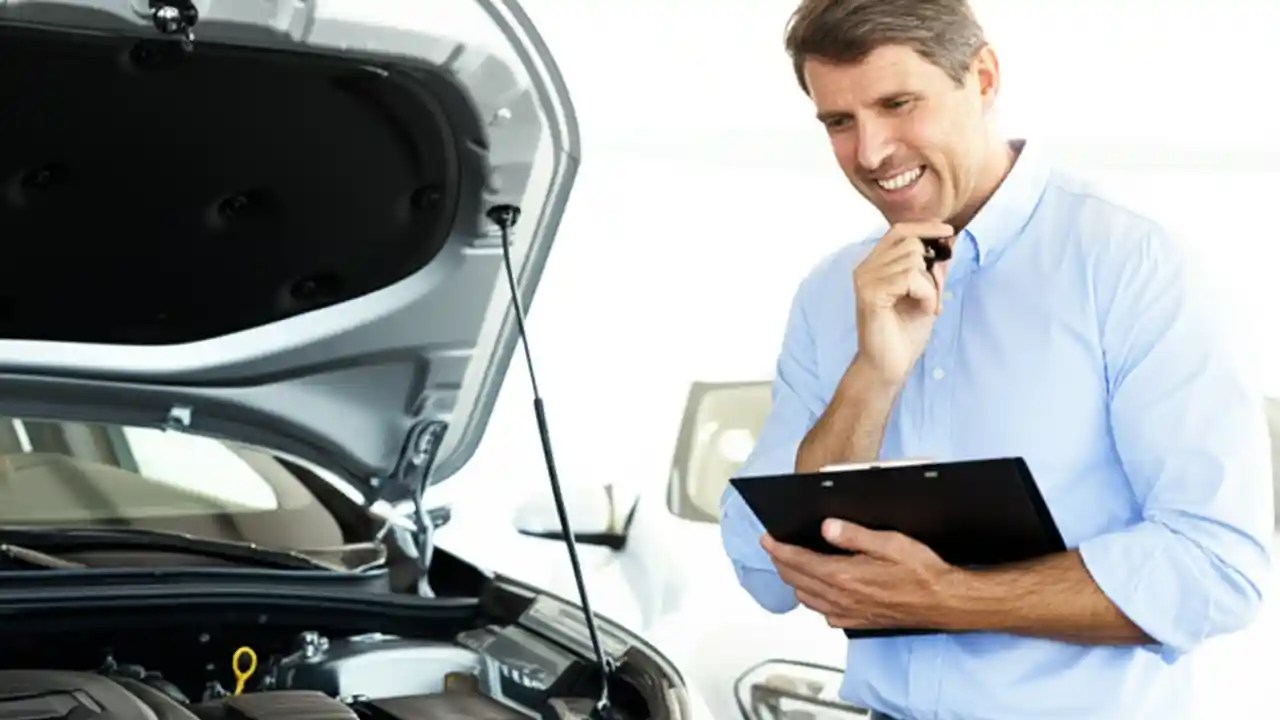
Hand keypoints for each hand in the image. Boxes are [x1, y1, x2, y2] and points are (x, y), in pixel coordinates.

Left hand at [762, 519, 957, 630]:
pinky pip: (824, 613)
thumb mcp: (890, 542)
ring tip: (792, 565)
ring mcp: (848, 613)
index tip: (767, 539)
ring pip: (807, 598)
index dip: (778, 549)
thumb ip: (854, 535)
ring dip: (794, 581)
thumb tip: (826, 526)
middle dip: (781, 563)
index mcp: (844, 575)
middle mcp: (840, 598)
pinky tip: (819, 590)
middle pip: (796, 581)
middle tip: (775, 548)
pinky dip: (813, 599)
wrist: (945, 602)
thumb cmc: (923, 572)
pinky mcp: (858, 621)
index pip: (798, 562)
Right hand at [852, 222, 954, 385]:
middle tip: (935, 295)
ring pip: (913, 260)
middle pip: (910, 243)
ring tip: (926, 306)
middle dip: (932, 267)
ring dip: (930, 285)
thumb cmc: (904, 333)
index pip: (898, 230)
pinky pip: (912, 278)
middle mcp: (865, 268)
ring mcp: (865, 280)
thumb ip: (933, 268)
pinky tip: (924, 311)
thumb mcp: (926, 293)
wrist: (889, 366)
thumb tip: (948, 239)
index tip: (947, 230)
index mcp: (874, 265)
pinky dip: (927, 294)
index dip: (924, 226)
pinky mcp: (871, 294)